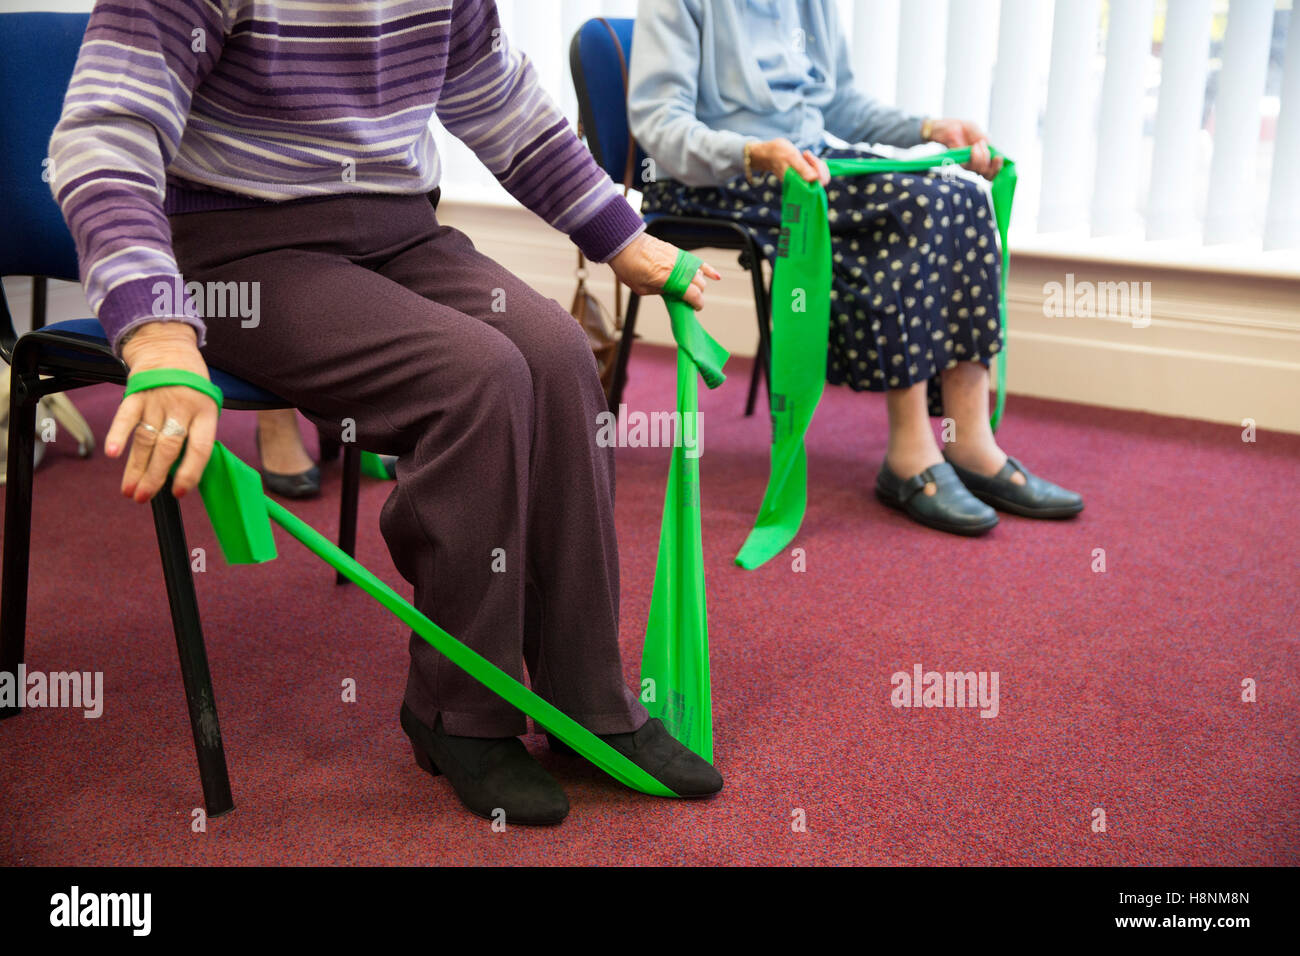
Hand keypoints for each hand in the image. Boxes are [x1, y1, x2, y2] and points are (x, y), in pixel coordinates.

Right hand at [107, 322, 217, 501]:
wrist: (169, 348)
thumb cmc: (191, 386)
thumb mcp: (206, 407)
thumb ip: (195, 435)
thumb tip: (180, 473)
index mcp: (206, 413)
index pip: (200, 448)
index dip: (190, 473)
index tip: (179, 493)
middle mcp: (182, 407)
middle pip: (168, 448)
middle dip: (155, 476)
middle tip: (143, 498)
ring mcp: (157, 400)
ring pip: (146, 439)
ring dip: (136, 467)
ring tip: (129, 490)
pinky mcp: (136, 394)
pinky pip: (125, 417)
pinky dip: (117, 435)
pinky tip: (112, 453)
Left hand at [608, 233, 720, 310]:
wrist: (624, 244)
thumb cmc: (629, 267)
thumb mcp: (641, 288)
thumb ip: (660, 292)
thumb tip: (673, 293)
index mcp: (669, 279)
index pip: (693, 294)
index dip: (697, 304)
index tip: (696, 308)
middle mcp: (678, 268)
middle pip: (699, 284)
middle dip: (697, 295)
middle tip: (688, 300)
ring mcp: (679, 258)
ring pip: (699, 274)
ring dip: (699, 283)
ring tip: (692, 288)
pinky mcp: (677, 251)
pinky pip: (697, 261)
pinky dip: (707, 269)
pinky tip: (716, 276)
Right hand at [748, 138, 830, 185]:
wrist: (768, 154)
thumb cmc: (778, 154)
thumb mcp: (791, 157)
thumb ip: (802, 168)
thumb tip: (813, 178)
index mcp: (799, 182)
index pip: (819, 182)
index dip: (820, 169)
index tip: (808, 157)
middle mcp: (802, 184)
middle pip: (822, 180)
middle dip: (818, 164)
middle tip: (806, 154)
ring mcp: (803, 181)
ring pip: (820, 175)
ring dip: (815, 162)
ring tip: (804, 155)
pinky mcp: (804, 177)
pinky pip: (816, 172)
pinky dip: (814, 162)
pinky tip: (805, 157)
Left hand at [925, 118, 1001, 179]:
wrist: (946, 128)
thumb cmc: (961, 128)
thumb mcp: (975, 129)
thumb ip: (984, 138)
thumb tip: (991, 148)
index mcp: (984, 155)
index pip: (993, 169)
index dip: (998, 167)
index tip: (999, 158)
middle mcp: (977, 162)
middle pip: (988, 175)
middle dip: (992, 165)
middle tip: (988, 151)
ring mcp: (968, 164)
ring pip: (980, 170)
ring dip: (983, 158)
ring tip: (978, 145)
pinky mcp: (960, 163)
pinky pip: (970, 166)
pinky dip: (976, 156)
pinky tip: (974, 147)